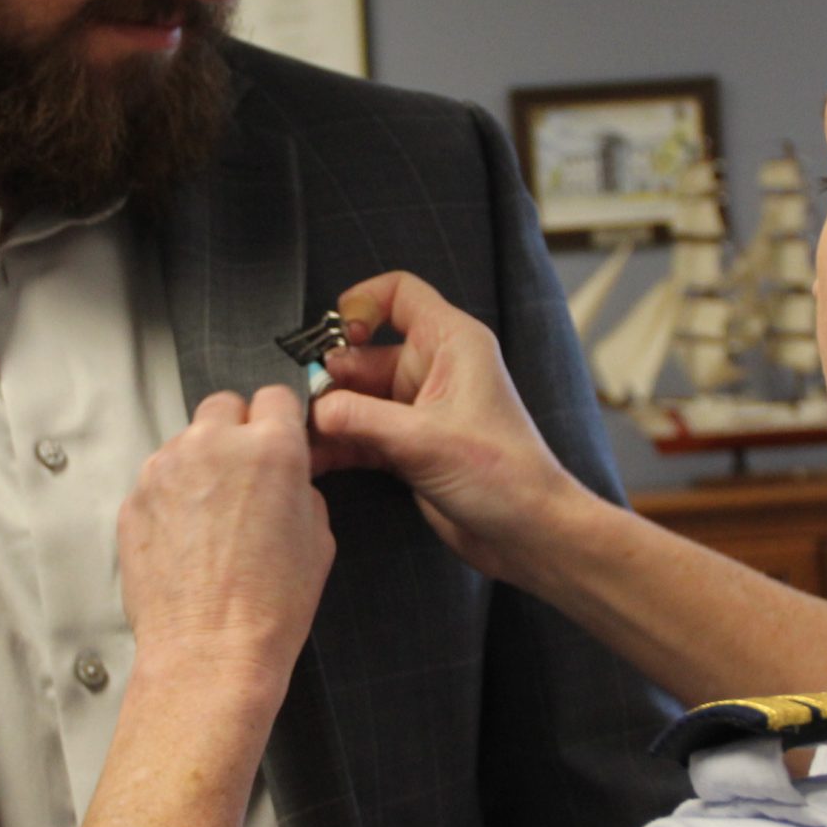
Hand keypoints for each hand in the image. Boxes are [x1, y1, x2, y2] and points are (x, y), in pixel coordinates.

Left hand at [119, 385, 336, 710]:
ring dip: (201, 465)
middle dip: (236, 432)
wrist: (209, 651)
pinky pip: (158, 479)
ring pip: (186, 442)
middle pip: (223, 406)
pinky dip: (172, 497)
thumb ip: (301, 489)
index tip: (278, 440)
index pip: (274, 396)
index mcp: (271, 448)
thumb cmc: (267, 607)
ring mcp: (165, 468)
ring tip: (213, 518)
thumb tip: (287, 480)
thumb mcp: (319, 540)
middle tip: (244, 476)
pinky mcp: (134, 498)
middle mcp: (214, 446)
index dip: (280, 421)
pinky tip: (187, 539)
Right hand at [309, 270, 595, 584]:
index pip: (400, 293)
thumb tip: (312, 409)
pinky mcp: (411, 445)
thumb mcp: (424, 440)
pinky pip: (363, 432)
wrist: (528, 533)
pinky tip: (313, 458)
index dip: (362, 303)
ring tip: (298, 436)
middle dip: (330, 377)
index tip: (335, 334)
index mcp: (452, 344)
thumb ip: (361, 419)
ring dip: (328, 415)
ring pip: (358, 397)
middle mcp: (435, 369)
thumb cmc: (504, 476)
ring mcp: (421, 409)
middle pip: (365, 353)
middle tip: (300, 404)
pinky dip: (339, 443)